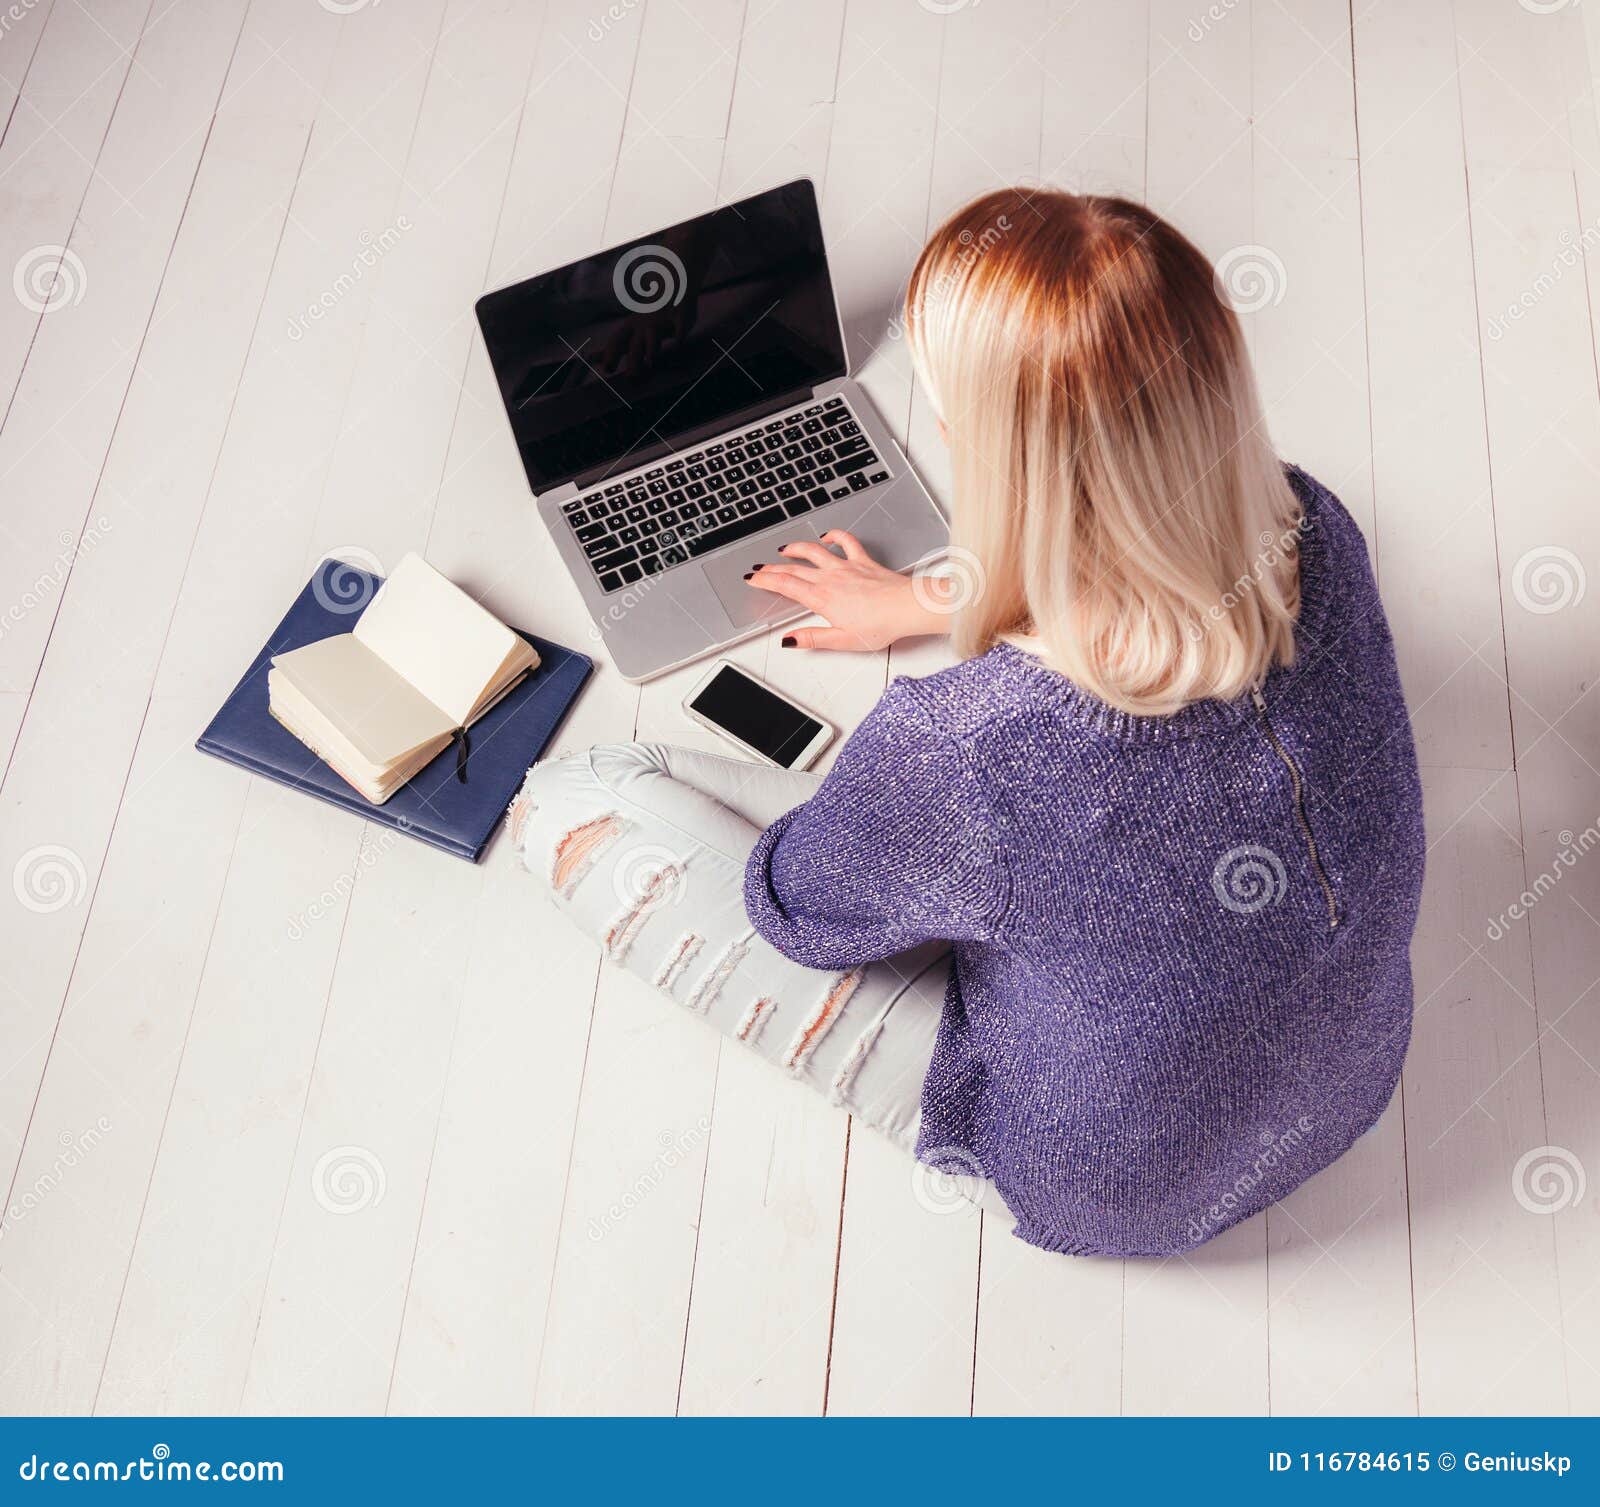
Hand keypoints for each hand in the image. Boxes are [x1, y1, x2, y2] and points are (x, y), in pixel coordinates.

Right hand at [744, 530, 954, 651]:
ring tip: (785, 549)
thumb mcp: (841, 641)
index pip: (786, 586)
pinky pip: (846, 542)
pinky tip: (827, 536)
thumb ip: (812, 638)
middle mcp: (831, 578)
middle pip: (794, 569)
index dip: (765, 580)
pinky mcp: (863, 561)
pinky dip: (834, 536)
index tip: (753, 578)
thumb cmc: (881, 625)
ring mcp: (846, 567)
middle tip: (760, 568)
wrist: (907, 608)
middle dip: (773, 567)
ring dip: (796, 548)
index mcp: (822, 599)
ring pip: (814, 551)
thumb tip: (789, 639)